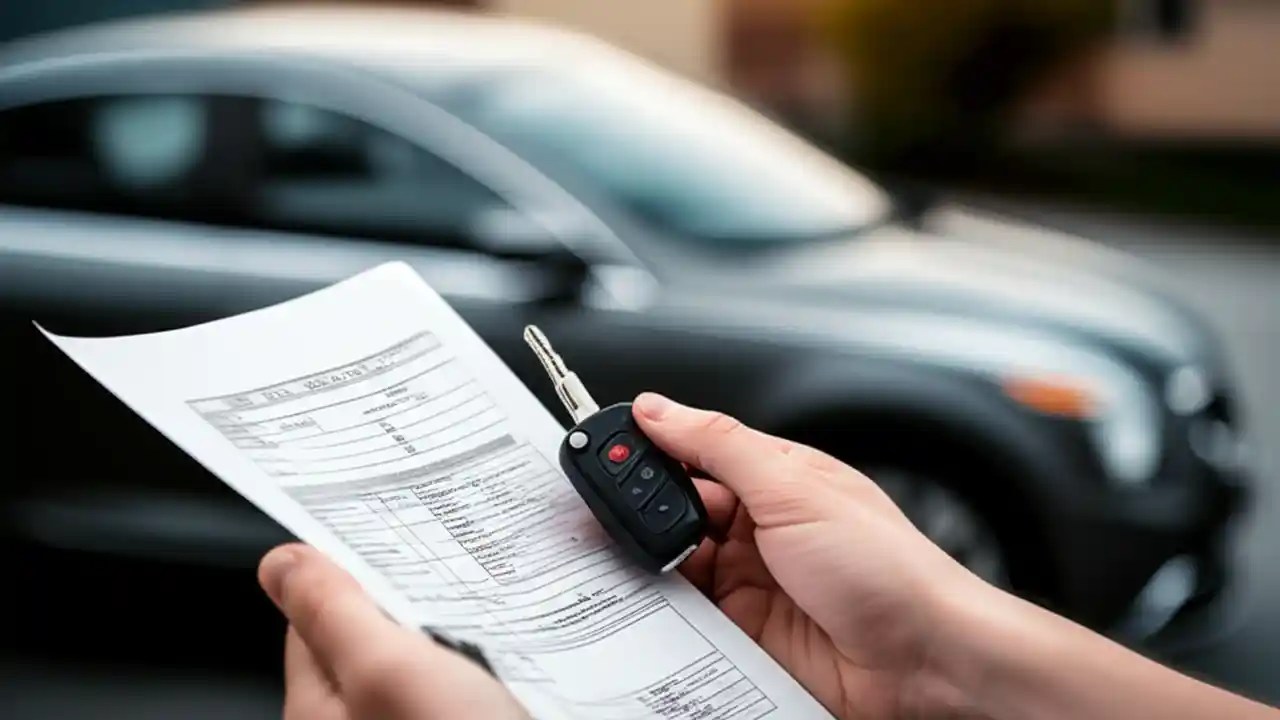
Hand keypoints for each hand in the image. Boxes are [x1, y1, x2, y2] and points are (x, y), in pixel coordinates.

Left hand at [258, 544, 527, 719]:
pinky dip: (482, 674)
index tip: (386, 537)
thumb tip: (281, 563)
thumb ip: (334, 613)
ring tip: (489, 625)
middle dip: (412, 610)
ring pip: (422, 667)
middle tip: (452, 584)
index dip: (348, 572)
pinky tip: (506, 670)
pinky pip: (458, 692)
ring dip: (455, 642)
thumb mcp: (387, 670)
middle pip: (371, 641)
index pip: (312, 616)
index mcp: (316, 710)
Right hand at [634, 393, 995, 718]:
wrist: (926, 659)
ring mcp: (752, 581)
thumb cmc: (889, 568)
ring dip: (651, 561)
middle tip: (607, 511)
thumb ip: (719, 444)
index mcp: (777, 478)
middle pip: (677, 510)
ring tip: (632, 558)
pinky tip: (652, 601)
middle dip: (643, 511)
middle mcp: (761, 527)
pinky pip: (687, 617)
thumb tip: (659, 409)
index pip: (695, 454)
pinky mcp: (744, 632)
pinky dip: (664, 610)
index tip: (602, 450)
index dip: (650, 452)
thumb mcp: (794, 487)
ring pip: (675, 564)